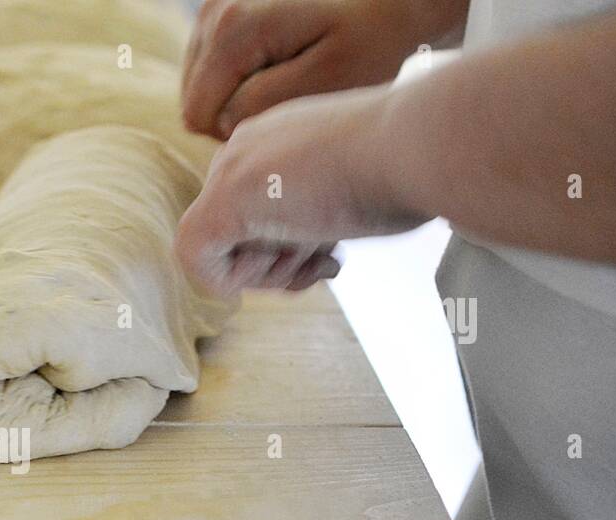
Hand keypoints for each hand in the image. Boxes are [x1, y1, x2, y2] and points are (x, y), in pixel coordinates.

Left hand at [176, 85, 429, 295]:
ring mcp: (232, 172)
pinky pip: (194, 257)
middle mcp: (249, 148)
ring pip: (219, 249)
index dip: (286, 250)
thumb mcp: (361, 189)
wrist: (422, 145)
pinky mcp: (223, 202)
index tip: (327, 259)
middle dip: (276, 266)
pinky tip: (287, 269)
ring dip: (269, 274)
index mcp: (280, 141)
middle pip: (236, 233)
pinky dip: (233, 281)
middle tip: (320, 261)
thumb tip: (317, 251)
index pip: (259, 212)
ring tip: (318, 258)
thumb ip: (326, 213)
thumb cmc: (410, 169)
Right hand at [182, 0, 470, 138]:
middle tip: (295, 100)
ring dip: (242, 95)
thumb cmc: (374, 40)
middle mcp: (212, 12)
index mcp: (231, 29)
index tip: (290, 116)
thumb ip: (260, 106)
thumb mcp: (325, 82)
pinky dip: (245, 77)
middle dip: (239, 112)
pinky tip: (282, 66)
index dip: (240, 132)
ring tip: (292, 79)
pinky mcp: (222, 12)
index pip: (200, 118)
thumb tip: (219, 123)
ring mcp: (213, 9)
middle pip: (197, 103)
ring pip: (202, 89)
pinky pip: (213, 71)